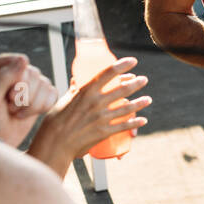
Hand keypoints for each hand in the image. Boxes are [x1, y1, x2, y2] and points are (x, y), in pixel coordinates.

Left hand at [0, 53, 58, 147]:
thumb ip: (4, 77)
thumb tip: (24, 59)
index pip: (19, 62)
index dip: (17, 82)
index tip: (6, 97)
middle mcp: (12, 67)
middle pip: (33, 73)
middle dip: (24, 96)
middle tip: (10, 106)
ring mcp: (28, 79)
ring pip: (45, 84)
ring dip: (31, 105)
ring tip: (15, 111)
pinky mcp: (41, 91)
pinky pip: (53, 93)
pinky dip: (41, 108)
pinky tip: (26, 113)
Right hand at [27, 58, 151, 176]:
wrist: (55, 142)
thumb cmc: (56, 120)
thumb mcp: (65, 100)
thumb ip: (74, 90)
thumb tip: (77, 80)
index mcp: (86, 91)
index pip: (108, 73)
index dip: (122, 65)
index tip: (133, 61)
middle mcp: (96, 102)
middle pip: (122, 89)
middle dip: (136, 83)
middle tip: (143, 80)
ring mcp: (101, 117)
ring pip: (127, 107)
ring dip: (140, 103)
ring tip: (148, 99)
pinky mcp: (104, 131)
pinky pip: (124, 126)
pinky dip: (135, 123)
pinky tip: (143, 121)